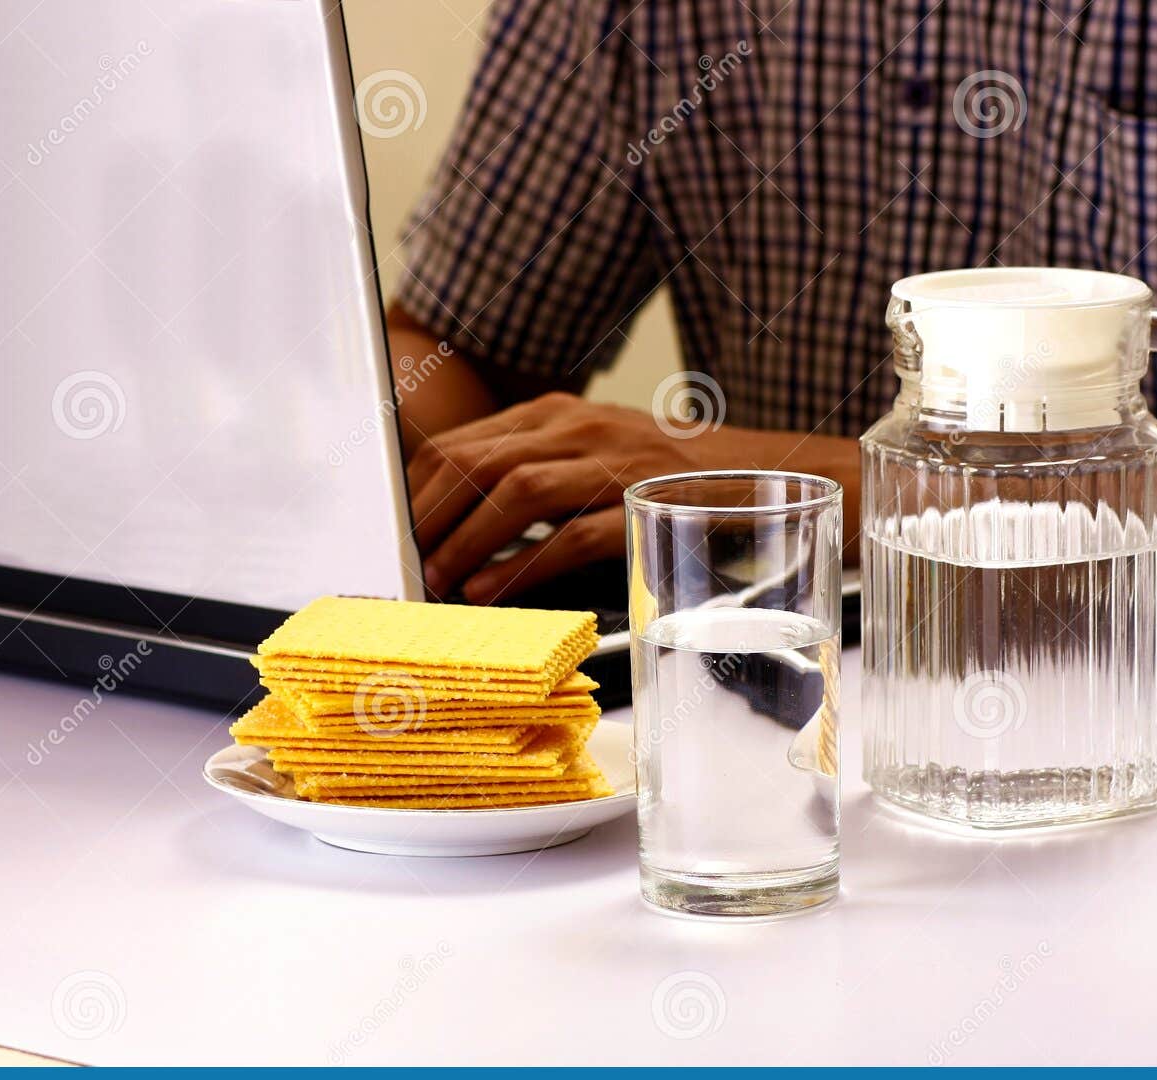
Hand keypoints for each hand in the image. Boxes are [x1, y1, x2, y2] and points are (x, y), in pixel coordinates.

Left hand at [408, 392, 750, 602]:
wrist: (758, 470)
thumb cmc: (662, 473)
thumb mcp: (588, 452)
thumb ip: (530, 468)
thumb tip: (456, 515)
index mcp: (555, 414)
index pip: (461, 443)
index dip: (418, 490)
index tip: (398, 529)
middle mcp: (578, 428)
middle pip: (478, 464)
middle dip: (431, 517)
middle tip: (409, 560)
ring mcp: (612, 464)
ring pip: (517, 492)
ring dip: (467, 541)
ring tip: (439, 578)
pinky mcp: (642, 506)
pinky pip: (571, 536)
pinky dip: (522, 565)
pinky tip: (491, 589)